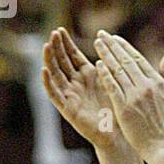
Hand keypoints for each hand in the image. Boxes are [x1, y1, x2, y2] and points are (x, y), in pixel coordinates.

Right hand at [42, 27, 119, 149]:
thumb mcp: (115, 81)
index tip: (60, 29)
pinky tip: (44, 71)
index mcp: (87, 75)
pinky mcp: (68, 108)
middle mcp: (76, 83)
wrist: (119, 133)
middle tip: (53, 33)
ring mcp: (70, 95)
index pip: (73, 55)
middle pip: (62, 62)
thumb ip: (110, 64)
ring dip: (50, 60)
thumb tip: (112, 43)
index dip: (66, 43)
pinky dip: (48, 83)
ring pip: (55, 75)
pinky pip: (55, 94)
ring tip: (46, 46)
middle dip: (57, 47)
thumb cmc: (119, 108)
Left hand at [93, 31, 163, 162]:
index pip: (138, 59)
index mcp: (157, 82)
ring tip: (97, 44)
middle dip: (112, 46)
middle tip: (101, 34)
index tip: (114, 38)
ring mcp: (135, 96)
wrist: (163, 145)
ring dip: (106, 55)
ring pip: (118, 70)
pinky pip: (113, 87)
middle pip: (126, 61)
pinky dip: (105, 74)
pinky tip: (97, 64)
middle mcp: (146, 86)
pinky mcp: (125, 107)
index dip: (125, 47)